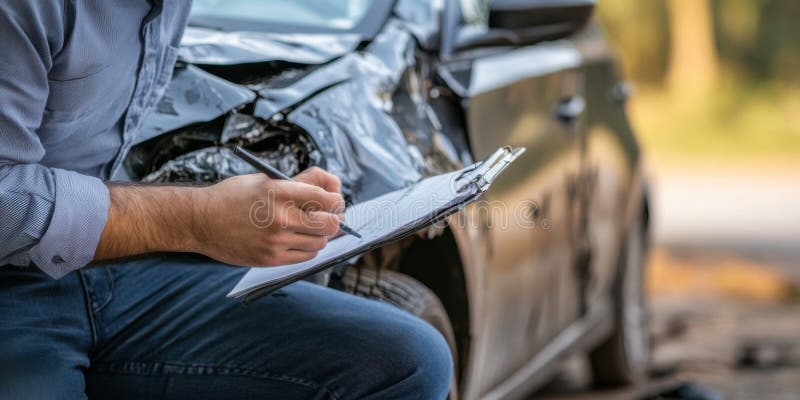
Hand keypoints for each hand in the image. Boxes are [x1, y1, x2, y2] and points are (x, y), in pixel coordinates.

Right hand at [192, 167, 344, 266]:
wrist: (200, 220)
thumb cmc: (233, 197)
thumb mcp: (266, 179)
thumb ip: (300, 182)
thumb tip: (333, 187)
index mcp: (279, 190)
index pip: (327, 198)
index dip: (336, 200)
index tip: (333, 201)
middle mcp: (280, 216)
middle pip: (330, 223)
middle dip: (333, 218)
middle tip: (328, 216)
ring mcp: (276, 240)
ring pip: (320, 242)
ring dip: (320, 234)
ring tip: (308, 226)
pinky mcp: (271, 258)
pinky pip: (306, 256)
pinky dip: (309, 248)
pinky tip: (299, 239)